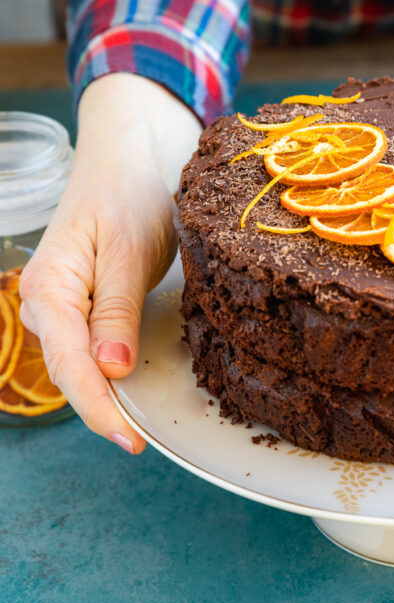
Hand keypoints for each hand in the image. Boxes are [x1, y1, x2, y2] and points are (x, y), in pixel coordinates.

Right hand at [19, 74, 201, 452]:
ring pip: (77, 364)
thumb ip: (117, 309)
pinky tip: (127, 387)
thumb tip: (110, 369)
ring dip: (104, 393)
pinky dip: (106, 371)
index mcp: (49, 288)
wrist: (123, 161)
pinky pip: (85, 349)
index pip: (69, 363)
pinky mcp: (77, 306)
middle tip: (140, 441)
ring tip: (137, 425)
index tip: (129, 439)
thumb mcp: (128, 249)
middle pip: (69, 371)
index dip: (98, 406)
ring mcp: (57, 307)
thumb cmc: (126, 195)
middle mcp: (43, 303)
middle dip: (101, 408)